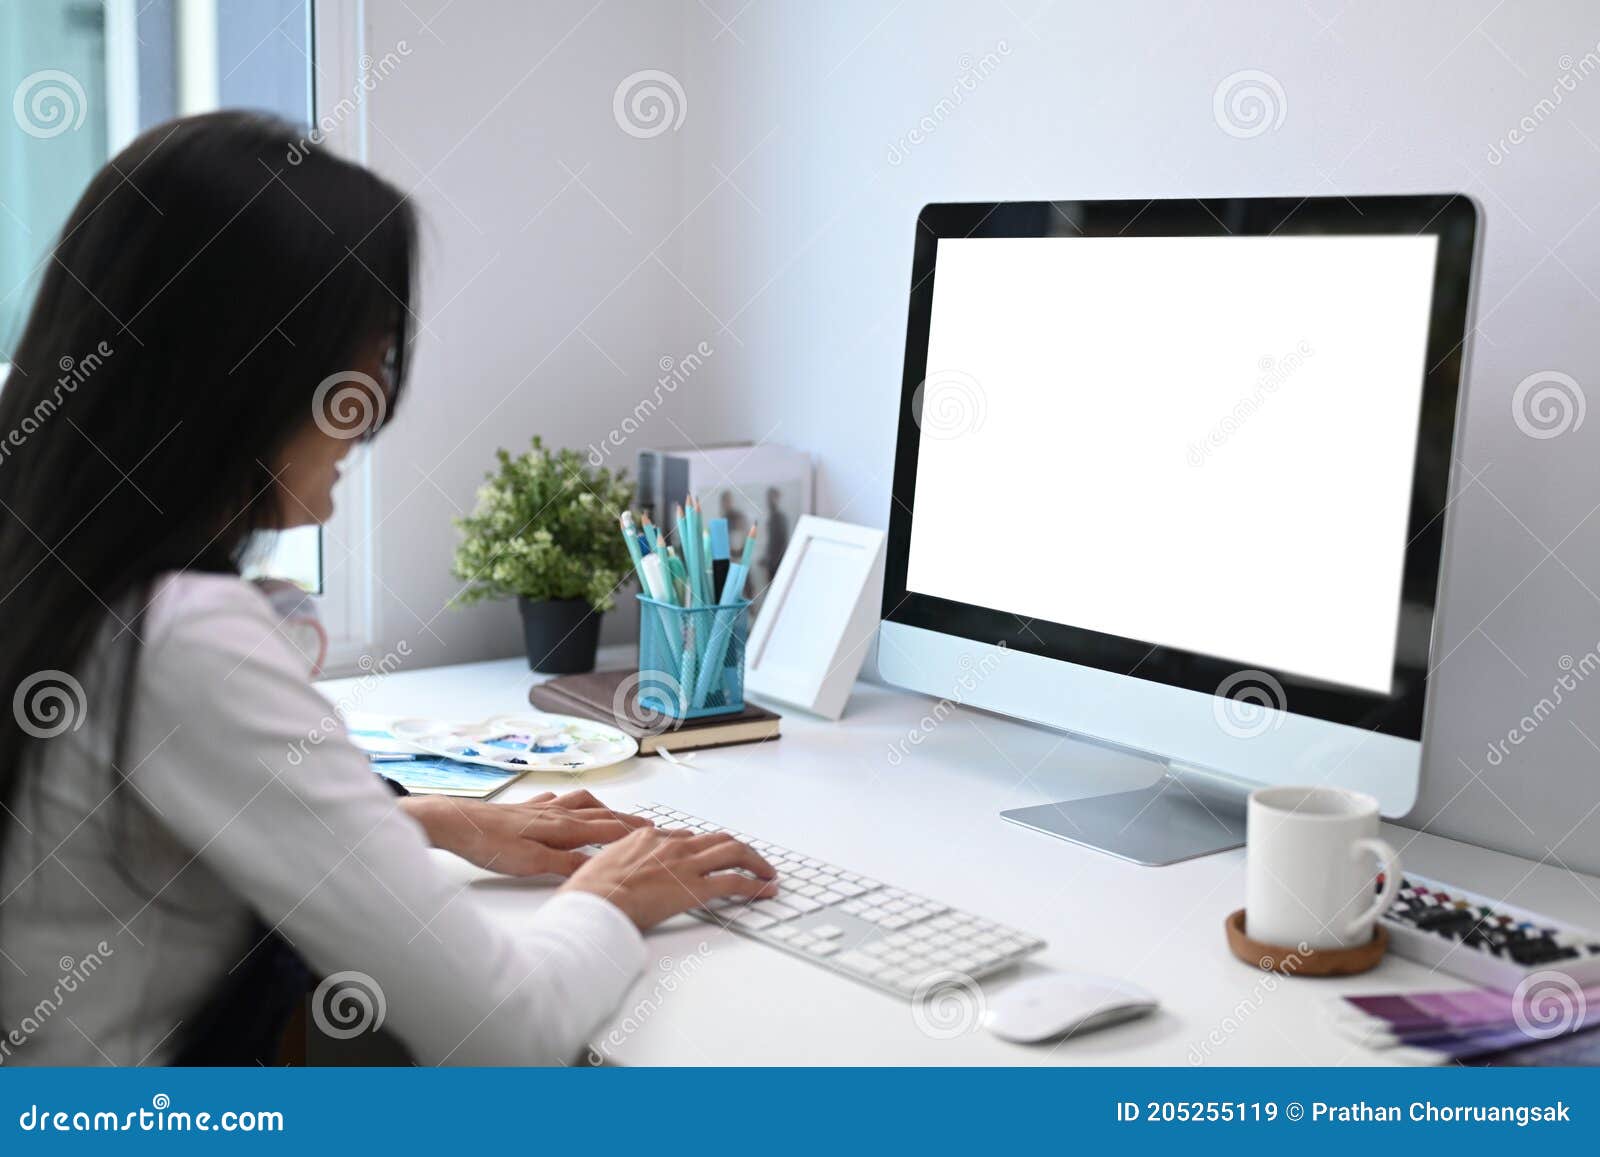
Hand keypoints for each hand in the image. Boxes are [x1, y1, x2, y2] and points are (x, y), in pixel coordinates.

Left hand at [401, 789, 651, 876]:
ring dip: (599, 807)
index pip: (605, 829)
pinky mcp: (521, 810)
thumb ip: (566, 864)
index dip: (630, 831)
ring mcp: (538, 808)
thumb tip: (598, 866)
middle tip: (645, 822)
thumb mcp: (531, 863)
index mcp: (561, 828)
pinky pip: (553, 801)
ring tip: (610, 810)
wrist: (455, 822)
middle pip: (598, 814)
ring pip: (578, 803)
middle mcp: (554, 813)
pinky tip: (560, 803)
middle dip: (623, 818)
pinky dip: (565, 802)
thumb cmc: (488, 843)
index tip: (652, 832)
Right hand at [560, 827, 778, 929]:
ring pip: (733, 852)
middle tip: (751, 859)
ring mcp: (685, 865)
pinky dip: (756, 884)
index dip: (702, 848)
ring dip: (755, 861)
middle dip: (738, 848)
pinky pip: (735, 881)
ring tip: (767, 872)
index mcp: (646, 838)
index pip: (685, 837)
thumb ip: (617, 863)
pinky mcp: (696, 888)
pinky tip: (766, 889)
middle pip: (716, 839)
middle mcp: (671, 845)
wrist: (593, 903)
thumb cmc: (589, 893)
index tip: (710, 855)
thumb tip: (616, 871)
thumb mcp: (600, 866)